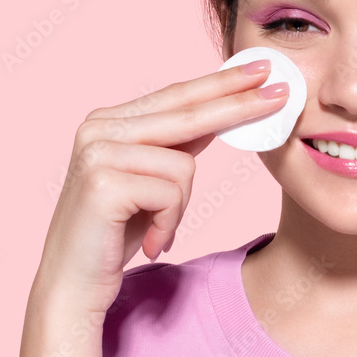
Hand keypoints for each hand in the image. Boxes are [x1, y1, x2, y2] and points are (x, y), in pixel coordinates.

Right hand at [33, 61, 289, 313]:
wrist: (73, 286)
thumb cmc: (114, 235)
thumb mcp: (152, 181)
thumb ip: (177, 145)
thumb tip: (222, 112)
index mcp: (108, 121)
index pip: (176, 96)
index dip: (221, 83)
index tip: (262, 70)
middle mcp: (98, 128)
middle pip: (186, 112)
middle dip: (237, 105)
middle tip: (283, 93)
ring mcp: (97, 153)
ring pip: (183, 165)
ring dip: (180, 208)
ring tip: (157, 231)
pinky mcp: (103, 184)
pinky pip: (172, 195)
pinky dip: (169, 225)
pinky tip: (148, 243)